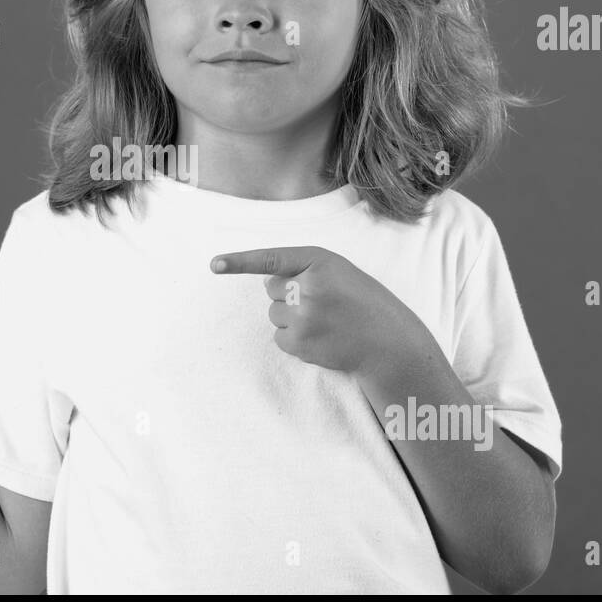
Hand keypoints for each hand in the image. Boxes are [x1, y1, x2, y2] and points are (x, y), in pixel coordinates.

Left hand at [211, 245, 428, 374]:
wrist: (388, 343)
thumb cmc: (363, 302)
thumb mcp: (340, 272)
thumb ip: (306, 270)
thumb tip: (269, 283)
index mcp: (319, 260)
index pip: (272, 258)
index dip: (239, 261)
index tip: (214, 264)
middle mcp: (308, 285)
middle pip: (271, 288)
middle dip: (287, 294)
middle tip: (320, 303)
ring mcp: (303, 316)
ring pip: (274, 313)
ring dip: (291, 318)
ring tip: (324, 322)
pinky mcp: (299, 342)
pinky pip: (279, 337)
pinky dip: (293, 339)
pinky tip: (319, 338)